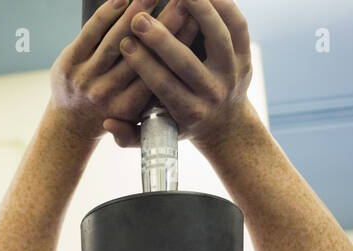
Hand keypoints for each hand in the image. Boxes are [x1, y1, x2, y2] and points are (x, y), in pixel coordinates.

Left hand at [50, 0, 199, 137]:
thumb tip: (196, 66)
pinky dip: (109, 12)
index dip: (182, 41)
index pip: (163, 68)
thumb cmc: (114, 114)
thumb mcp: (138, 120)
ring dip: (138, 11)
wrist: (69, 126)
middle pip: (144, 51)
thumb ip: (162, 101)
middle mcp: (108, 93)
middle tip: (186, 0)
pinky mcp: (69, 62)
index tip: (198, 19)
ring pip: (117, 38)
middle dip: (168, 22)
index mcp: (130, 106)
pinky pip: (92, 31)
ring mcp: (87, 77)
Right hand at [105, 0, 253, 150]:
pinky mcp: (245, 56)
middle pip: (187, 62)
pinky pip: (237, 26)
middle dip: (161, 39)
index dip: (143, 64)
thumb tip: (106, 123)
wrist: (226, 125)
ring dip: (197, 11)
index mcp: (189, 112)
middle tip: (139, 20)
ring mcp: (232, 73)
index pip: (163, 85)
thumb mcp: (156, 137)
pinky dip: (223, 6)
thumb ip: (129, 135)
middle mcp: (212, 93)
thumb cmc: (183, 124)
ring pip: (217, 37)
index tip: (125, 44)